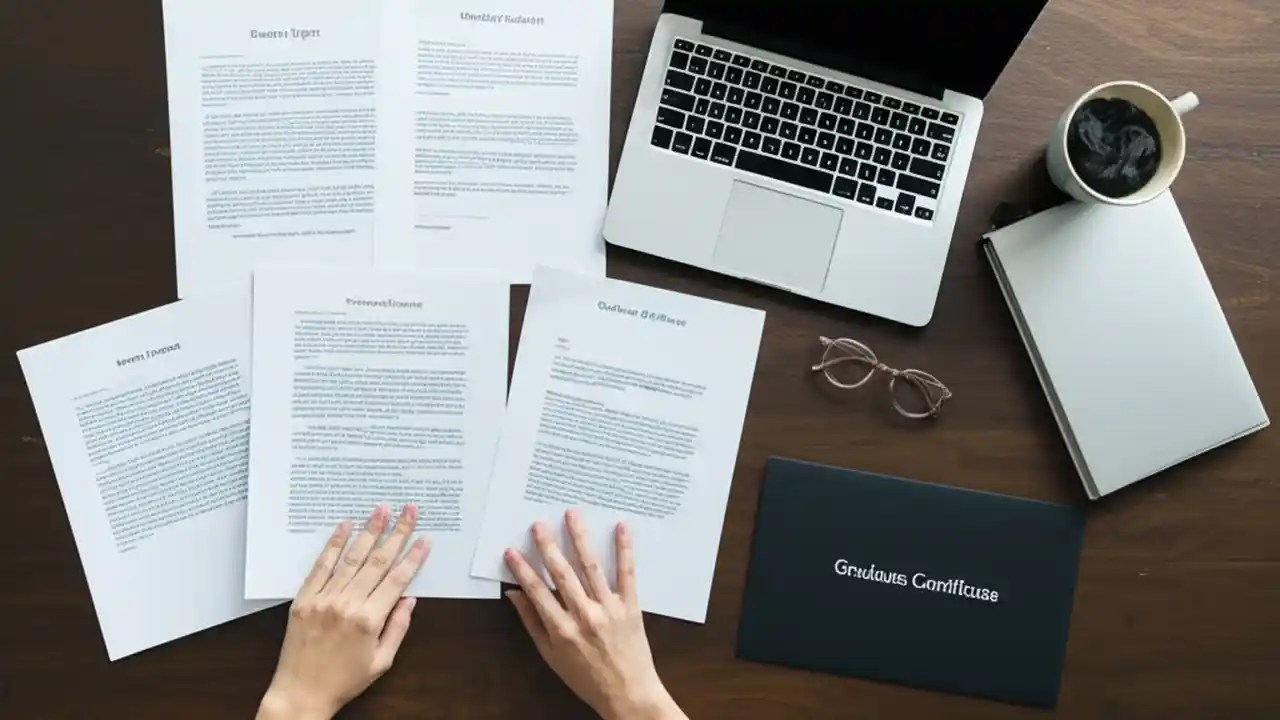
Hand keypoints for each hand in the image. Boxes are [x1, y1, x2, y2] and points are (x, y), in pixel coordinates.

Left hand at [257, 504, 430, 719]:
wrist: (300, 694)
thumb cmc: (344, 681)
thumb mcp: (381, 661)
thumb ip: (398, 627)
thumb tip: (409, 599)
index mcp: (369, 620)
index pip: (397, 580)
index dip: (413, 557)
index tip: (424, 539)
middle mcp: (346, 604)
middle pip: (377, 562)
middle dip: (396, 534)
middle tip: (408, 510)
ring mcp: (323, 599)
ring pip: (351, 558)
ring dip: (368, 531)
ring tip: (381, 510)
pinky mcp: (303, 599)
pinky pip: (321, 567)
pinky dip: (334, 545)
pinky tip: (344, 527)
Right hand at [504, 511, 686, 719]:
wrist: (627, 694)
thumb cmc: (585, 677)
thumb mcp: (550, 656)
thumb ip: (532, 623)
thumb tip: (514, 594)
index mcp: (561, 629)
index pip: (537, 591)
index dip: (522, 569)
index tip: (511, 550)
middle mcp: (584, 616)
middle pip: (562, 574)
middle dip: (548, 546)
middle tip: (538, 523)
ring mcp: (609, 609)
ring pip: (591, 567)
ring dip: (580, 539)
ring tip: (572, 514)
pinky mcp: (630, 607)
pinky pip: (627, 574)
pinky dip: (624, 550)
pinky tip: (621, 528)